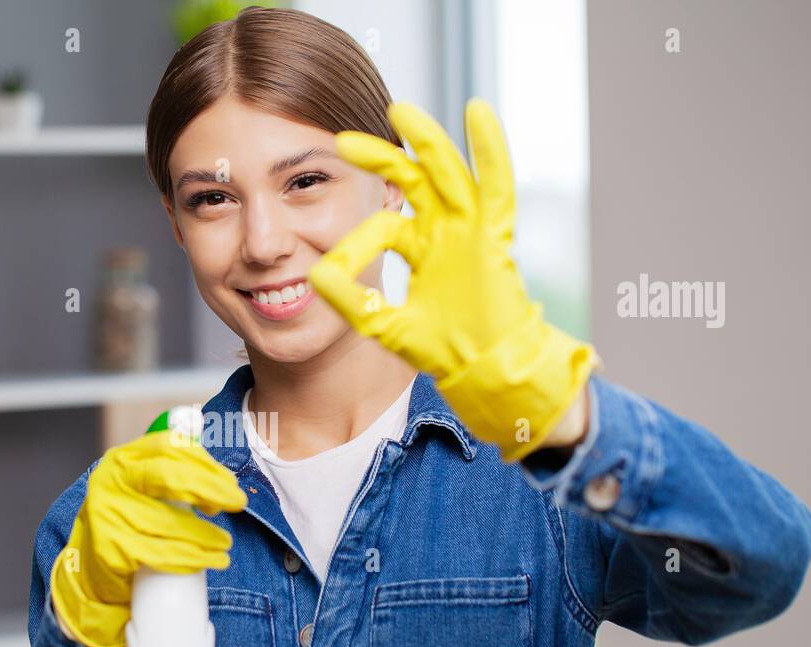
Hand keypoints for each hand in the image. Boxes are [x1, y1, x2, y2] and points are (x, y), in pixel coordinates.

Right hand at [50, 429, 247, 646]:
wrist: (89, 565)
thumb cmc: (130, 520)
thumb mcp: (144, 489)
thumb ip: (177, 474)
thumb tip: (227, 483)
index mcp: (124, 458)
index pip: (169, 446)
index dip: (205, 462)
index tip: (230, 482)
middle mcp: (111, 481)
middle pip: (169, 478)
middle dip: (210, 489)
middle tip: (238, 503)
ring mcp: (108, 515)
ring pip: (169, 523)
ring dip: (206, 535)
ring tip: (225, 544)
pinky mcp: (111, 548)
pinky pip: (160, 554)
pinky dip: (190, 559)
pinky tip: (208, 560)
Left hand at [308, 98, 599, 461]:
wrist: (483, 370)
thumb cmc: (442, 350)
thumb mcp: (384, 324)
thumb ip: (352, 301)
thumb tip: (313, 275)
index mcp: (420, 248)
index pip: (381, 227)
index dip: (353, 246)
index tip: (326, 270)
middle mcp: (444, 230)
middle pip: (412, 181)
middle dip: (382, 158)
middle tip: (344, 139)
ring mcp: (471, 229)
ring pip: (448, 173)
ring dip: (427, 141)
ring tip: (400, 111)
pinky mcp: (496, 235)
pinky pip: (497, 185)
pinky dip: (491, 149)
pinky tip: (478, 114)